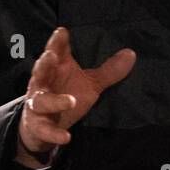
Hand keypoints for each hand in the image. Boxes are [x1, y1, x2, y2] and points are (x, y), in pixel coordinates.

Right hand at [16, 27, 135, 167]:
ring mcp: (38, 105)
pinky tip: (66, 137)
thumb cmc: (66, 96)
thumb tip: (131, 53)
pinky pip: (45, 130)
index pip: (55, 52)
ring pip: (41, 101)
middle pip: (40, 71)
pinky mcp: (38, 126)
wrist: (41, 128)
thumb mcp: (90, 84)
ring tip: (70, 101)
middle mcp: (43, 84)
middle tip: (50, 55)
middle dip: (44, 63)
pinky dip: (54, 134)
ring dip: (54, 101)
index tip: (62, 31)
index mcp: (55, 69)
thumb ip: (108, 71)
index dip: (57, 42)